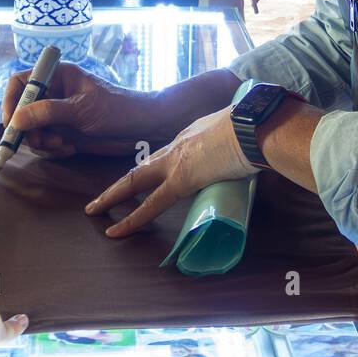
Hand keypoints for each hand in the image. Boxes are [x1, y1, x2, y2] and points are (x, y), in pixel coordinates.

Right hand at [1, 61, 162, 157]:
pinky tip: (70, 149)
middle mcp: (54, 93)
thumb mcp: (81, 109)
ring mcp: (58, 114)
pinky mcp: (65, 133)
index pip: (20, 83)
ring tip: (62, 146)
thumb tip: (16, 119)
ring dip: (41, 142)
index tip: (12, 124)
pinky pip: (45, 143)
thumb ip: (48, 112)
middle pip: (21, 111)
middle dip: (27, 130)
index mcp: (57, 76)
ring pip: (31, 131)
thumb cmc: (117, 109)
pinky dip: (52, 150)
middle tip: (41, 142)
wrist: (143, 128)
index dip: (11, 101)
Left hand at [85, 108, 256, 237]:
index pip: (171, 151)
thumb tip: (262, 158)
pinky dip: (132, 219)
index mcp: (196, 132)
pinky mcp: (182, 179)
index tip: (154, 173)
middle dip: (122, 182)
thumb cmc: (262, 129)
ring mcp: (178, 160)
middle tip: (103, 196)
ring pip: (135, 180)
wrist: (258, 125)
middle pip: (144, 165)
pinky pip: (151, 204)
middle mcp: (180, 142)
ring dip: (114, 195)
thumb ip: (246, 148)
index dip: (159, 165)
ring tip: (95, 210)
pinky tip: (116, 231)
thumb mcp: (248, 136)